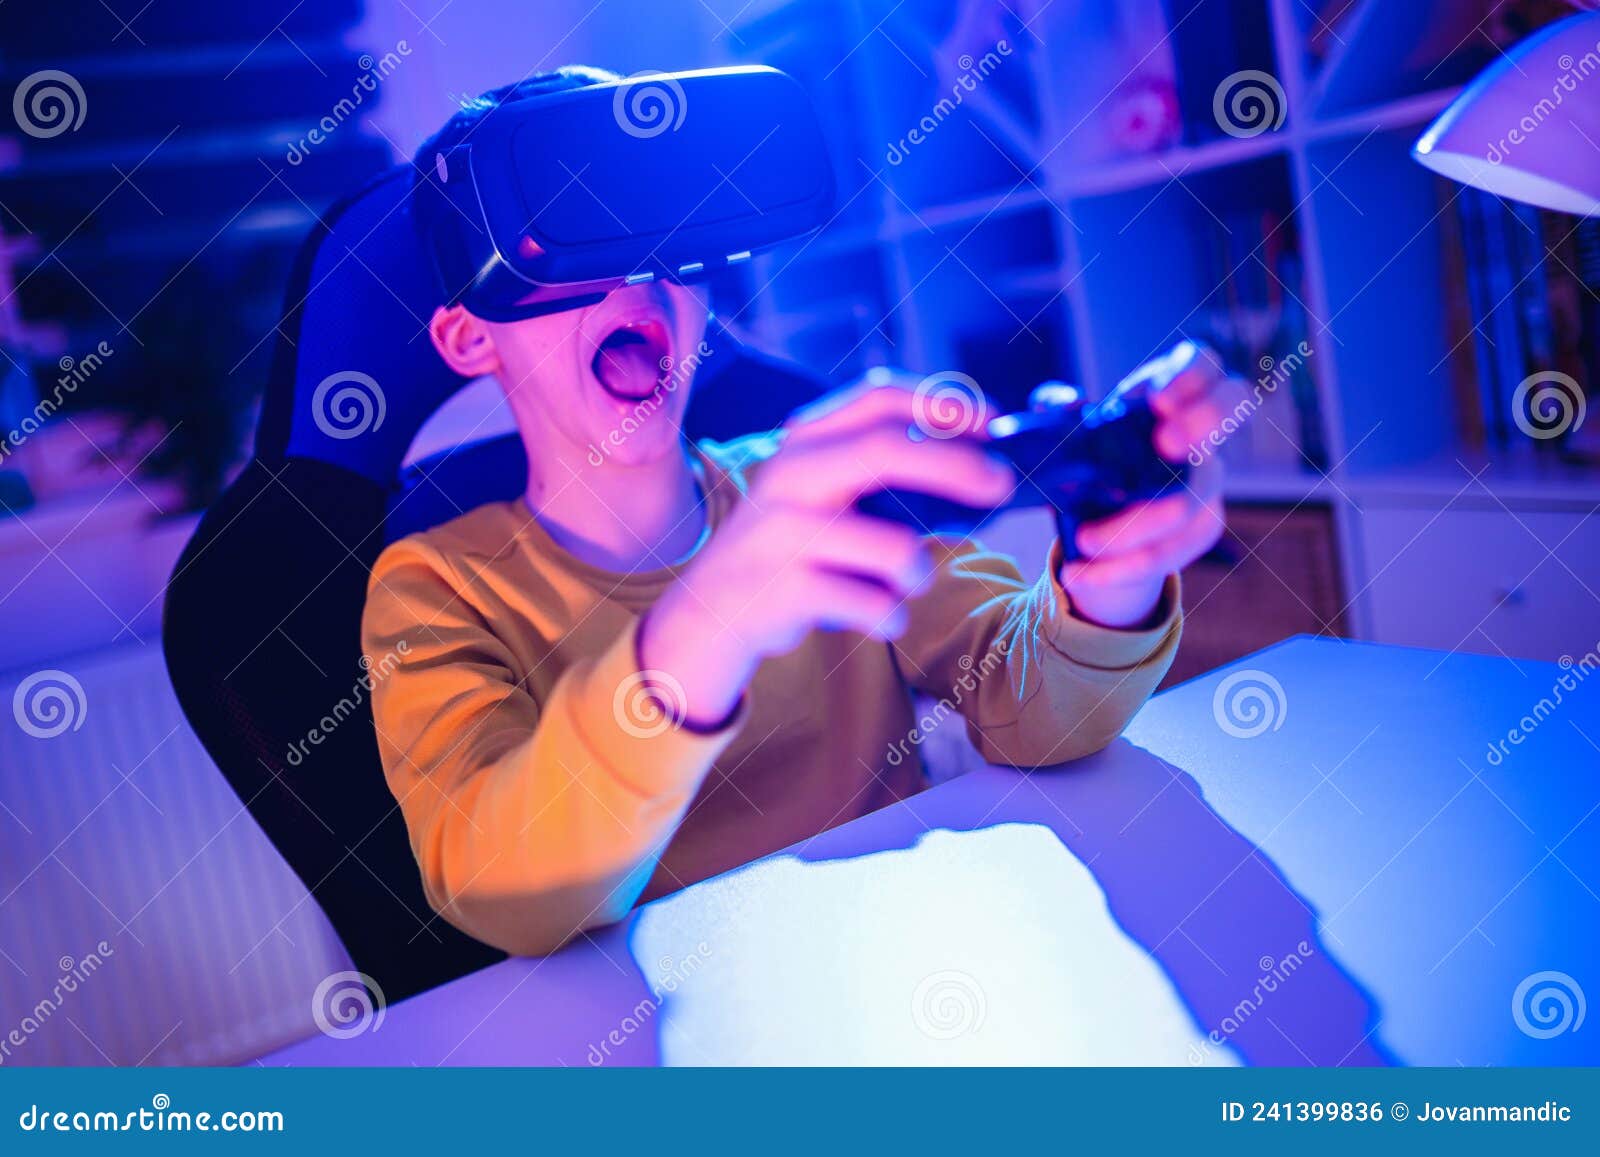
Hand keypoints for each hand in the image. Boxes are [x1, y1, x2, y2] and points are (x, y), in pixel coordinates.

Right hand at [639, 373, 1014, 726]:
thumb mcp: (818, 492)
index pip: (875, 397)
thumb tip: (977, 466)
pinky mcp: (783, 589)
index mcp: (803, 443)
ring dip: (920, 571)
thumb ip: (876, 468)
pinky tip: (879, 619)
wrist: (707, 614)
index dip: (939, 402)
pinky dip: (891, 616)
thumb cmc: (787, 550)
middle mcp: (789, 476)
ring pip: (892, 546)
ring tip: (909, 584)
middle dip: (956, 465)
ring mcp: (782, 533)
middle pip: (885, 449)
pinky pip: (873, 604)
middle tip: (1000, 484)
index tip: (989, 420)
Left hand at [1056, 342, 1248, 629]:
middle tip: (1165, 445)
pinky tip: (1081, 573)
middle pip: (1237, 403)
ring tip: (1083, 540)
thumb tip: (1068, 404)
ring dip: (1132, 527)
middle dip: (1205, 421)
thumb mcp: (1062, 434)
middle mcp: (1199, 432)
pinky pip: (1172, 552)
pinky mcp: (1201, 528)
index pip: (1204, 363)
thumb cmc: (1084, 460)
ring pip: (1191, 503)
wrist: (1091, 520)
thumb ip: (1055, 410)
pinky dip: (1120, 569)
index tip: (1158, 401)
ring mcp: (1207, 481)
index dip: (1192, 375)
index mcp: (1168, 395)